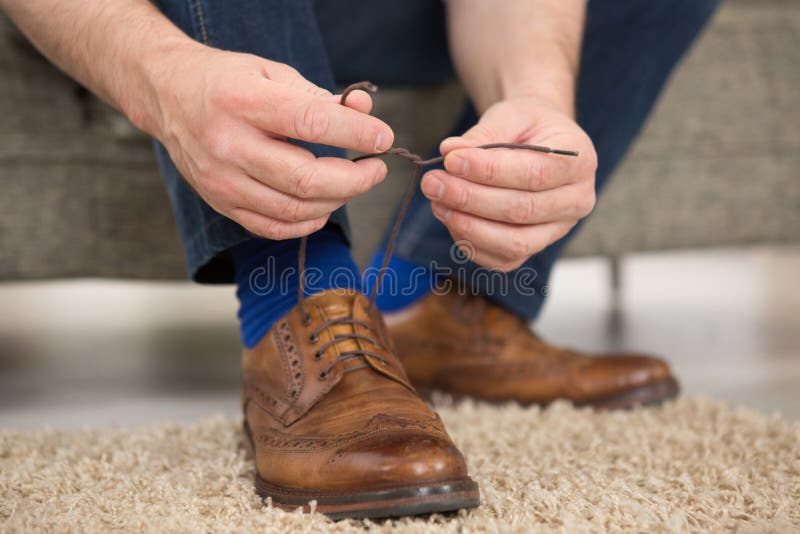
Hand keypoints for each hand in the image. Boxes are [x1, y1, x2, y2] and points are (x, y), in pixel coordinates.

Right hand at [147, 44, 393, 239]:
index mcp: (243, 101)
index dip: (357, 134)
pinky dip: (307, 222)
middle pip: (306, 180)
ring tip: (352, 183)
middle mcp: (228, 144)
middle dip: (354, 180)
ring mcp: (222, 180)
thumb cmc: (227, 81)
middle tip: (375, 170)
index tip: (383, 138)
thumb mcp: (272, 73)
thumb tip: (364, 114)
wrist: (168, 95)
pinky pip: (273, 227)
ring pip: (294, 208)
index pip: (312, 124)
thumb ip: (320, 96)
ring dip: (336, 201)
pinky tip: (323, 206)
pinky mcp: (220, 202)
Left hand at [421, 97, 596, 270]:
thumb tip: (449, 151)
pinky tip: (450, 218)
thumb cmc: (526, 126)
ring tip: (437, 202)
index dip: (489, 171)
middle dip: (470, 199)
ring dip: (468, 226)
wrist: (539, 141)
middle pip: (522, 210)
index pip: (535, 173)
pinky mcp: (536, 247)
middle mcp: (577, 201)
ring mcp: (558, 229)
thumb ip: (482, 134)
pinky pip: (503, 259)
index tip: (450, 160)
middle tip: (433, 182)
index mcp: (579, 162)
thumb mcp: (509, 116)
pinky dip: (472, 244)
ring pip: (514, 243)